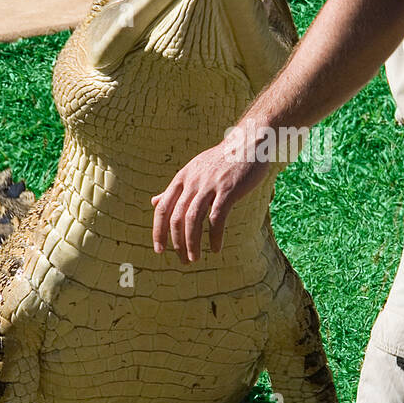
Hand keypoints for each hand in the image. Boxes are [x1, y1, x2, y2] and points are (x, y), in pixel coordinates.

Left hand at [151, 135, 271, 263]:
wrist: (249, 142)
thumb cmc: (222, 160)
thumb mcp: (193, 170)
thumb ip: (174, 189)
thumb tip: (154, 202)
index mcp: (182, 178)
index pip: (162, 208)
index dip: (158, 231)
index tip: (159, 250)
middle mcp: (192, 182)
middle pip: (176, 218)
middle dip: (177, 243)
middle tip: (183, 260)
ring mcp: (210, 185)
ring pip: (193, 220)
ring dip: (192, 243)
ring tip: (194, 259)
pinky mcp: (228, 190)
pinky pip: (217, 218)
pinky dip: (214, 236)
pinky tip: (215, 248)